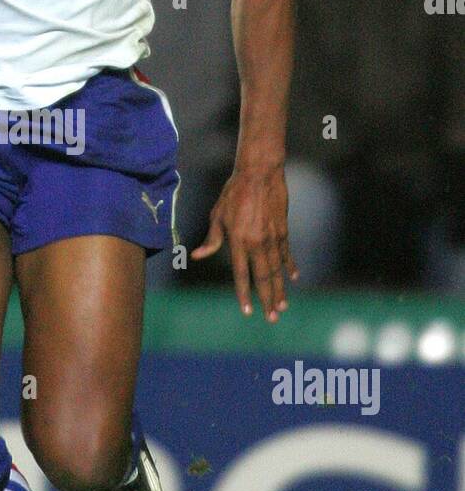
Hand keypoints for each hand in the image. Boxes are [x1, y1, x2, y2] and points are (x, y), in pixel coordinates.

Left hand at [190, 164, 298, 321]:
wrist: (260, 173)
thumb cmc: (234, 192)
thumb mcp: (217, 214)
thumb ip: (212, 239)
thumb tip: (197, 255)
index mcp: (238, 241)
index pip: (242, 274)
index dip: (244, 295)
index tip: (247, 312)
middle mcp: (257, 243)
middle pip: (263, 277)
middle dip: (267, 300)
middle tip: (271, 318)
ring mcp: (272, 237)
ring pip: (277, 270)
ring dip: (280, 289)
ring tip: (283, 306)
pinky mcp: (283, 230)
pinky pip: (286, 253)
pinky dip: (289, 266)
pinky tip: (292, 278)